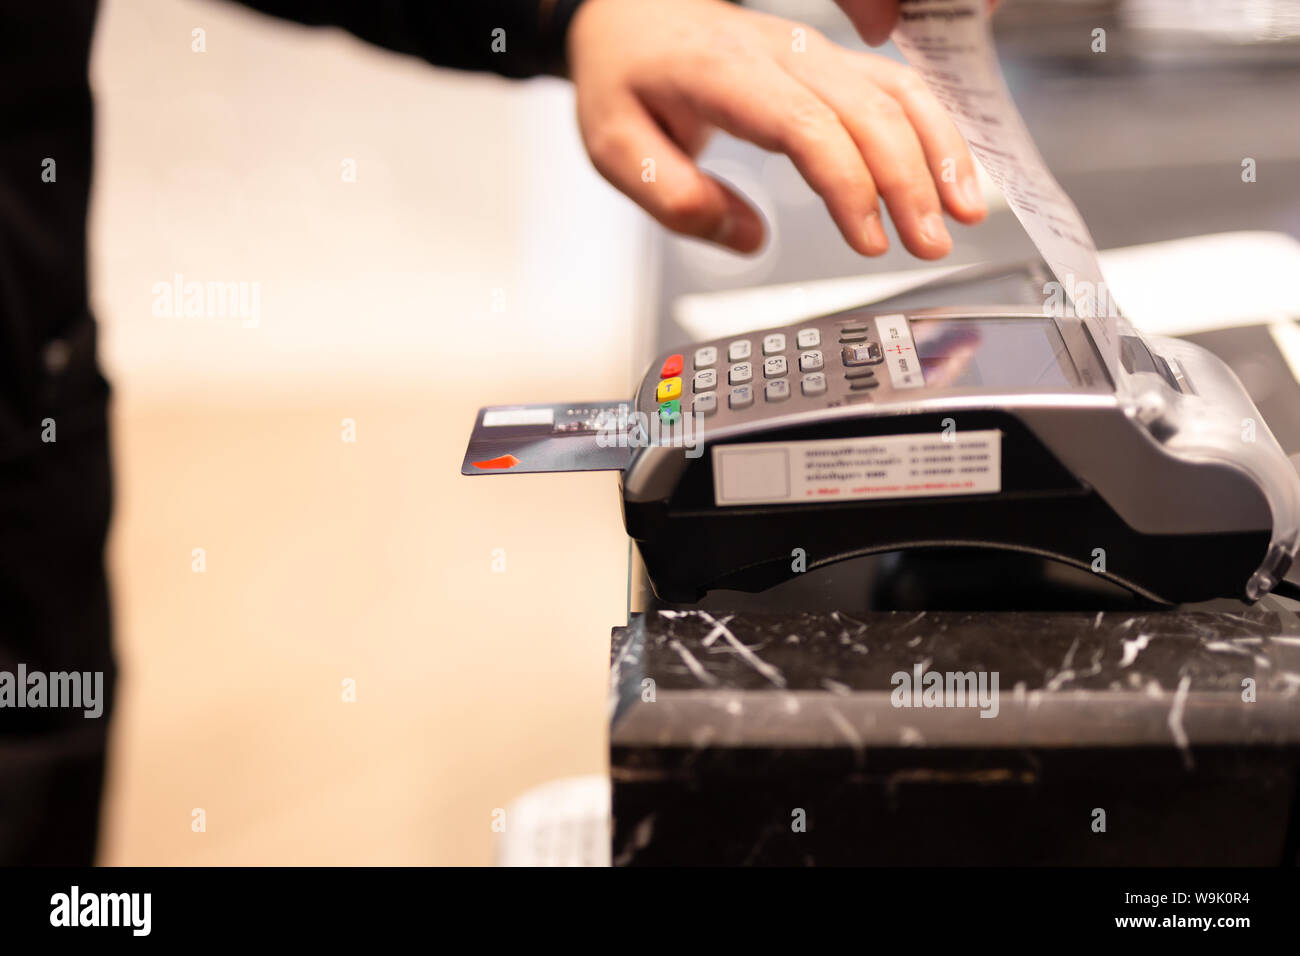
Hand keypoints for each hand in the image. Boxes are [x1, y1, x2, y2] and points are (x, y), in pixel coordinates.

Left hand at [566, 0, 986, 258]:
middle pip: (867, 111)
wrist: (632, 13)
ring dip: (938, 152)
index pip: (807, 126)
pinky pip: (897, 86)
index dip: (848, 185)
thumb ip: (674, 198)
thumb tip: (747, 239)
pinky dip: (934, 128)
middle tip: (930, 245)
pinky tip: (953, 172)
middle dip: (910, 182)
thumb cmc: (625, 76)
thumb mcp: (615, 146)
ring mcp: (813, 54)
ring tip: (962, 214)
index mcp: (725, 75)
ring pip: (895, 91)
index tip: (869, 241)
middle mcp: (783, 56)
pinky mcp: (829, 64)